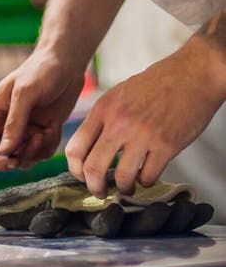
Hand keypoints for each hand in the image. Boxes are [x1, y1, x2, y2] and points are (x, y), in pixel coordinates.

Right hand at [0, 48, 85, 170]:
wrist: (66, 63)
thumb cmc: (41, 71)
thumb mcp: (25, 94)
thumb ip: (14, 123)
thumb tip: (5, 151)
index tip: (11, 161)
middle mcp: (4, 126)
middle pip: (4, 159)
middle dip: (19, 157)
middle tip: (34, 143)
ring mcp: (23, 131)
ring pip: (24, 160)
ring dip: (35, 152)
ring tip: (44, 133)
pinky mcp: (40, 132)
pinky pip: (41, 153)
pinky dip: (48, 146)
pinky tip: (53, 129)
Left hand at [65, 36, 225, 198]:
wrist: (191, 74)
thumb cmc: (156, 84)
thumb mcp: (119, 94)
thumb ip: (103, 119)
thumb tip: (88, 148)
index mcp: (103, 109)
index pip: (74, 149)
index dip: (76, 170)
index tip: (83, 177)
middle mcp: (119, 123)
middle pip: (93, 169)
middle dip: (94, 188)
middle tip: (100, 192)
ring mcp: (143, 135)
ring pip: (122, 178)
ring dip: (124, 188)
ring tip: (127, 186)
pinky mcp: (166, 145)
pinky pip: (149, 177)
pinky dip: (146, 181)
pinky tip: (147, 174)